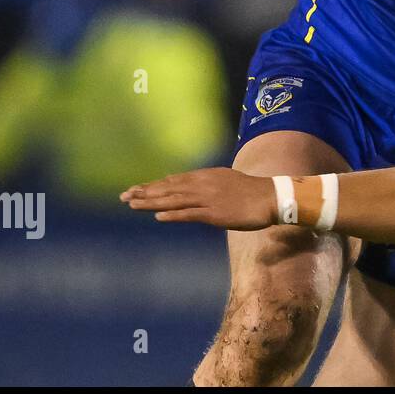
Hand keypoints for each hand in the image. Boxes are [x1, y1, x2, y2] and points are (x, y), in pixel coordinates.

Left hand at [120, 167, 275, 230]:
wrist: (271, 197)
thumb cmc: (252, 191)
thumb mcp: (227, 181)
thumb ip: (207, 183)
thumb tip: (191, 186)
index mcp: (206, 176)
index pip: (174, 180)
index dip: (153, 185)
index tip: (136, 188)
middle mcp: (203, 184)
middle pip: (168, 188)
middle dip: (145, 192)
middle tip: (123, 196)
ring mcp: (208, 198)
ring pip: (174, 200)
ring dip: (152, 203)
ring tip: (132, 204)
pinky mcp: (214, 213)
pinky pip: (189, 214)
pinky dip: (173, 214)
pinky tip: (158, 216)